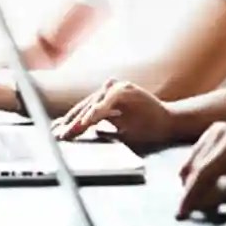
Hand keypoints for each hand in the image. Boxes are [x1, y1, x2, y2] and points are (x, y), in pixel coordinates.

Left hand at [51, 79, 173, 143]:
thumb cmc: (144, 129)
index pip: (81, 113)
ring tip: (72, 130)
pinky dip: (99, 110)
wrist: (169, 125)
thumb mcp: (116, 132)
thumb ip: (99, 129)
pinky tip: (90, 120)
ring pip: (94, 103)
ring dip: (82, 118)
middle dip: (71, 123)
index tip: (57, 136)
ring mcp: (118, 88)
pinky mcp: (128, 89)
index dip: (68, 124)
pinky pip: (109, 100)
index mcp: (104, 102)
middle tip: (61, 136)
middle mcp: (108, 92)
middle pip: (84, 108)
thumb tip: (76, 132)